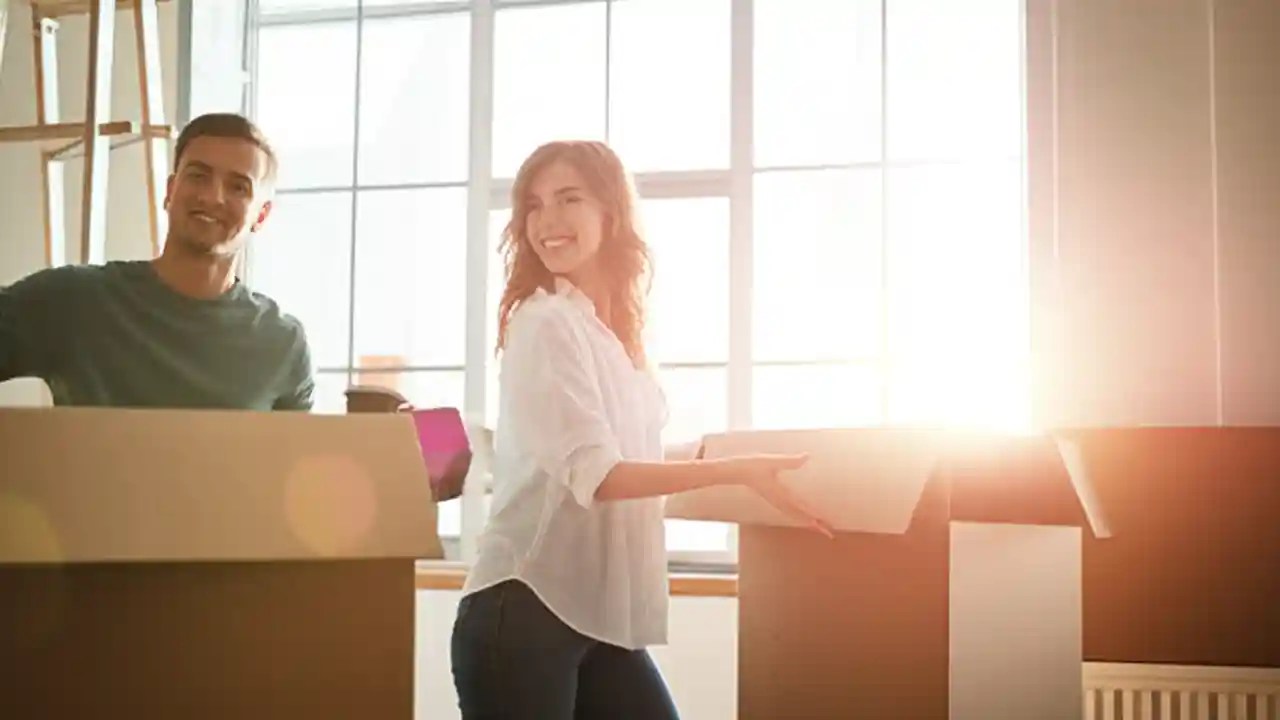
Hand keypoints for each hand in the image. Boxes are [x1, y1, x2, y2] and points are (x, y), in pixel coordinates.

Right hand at [712, 454, 834, 538]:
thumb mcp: (771, 461)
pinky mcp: (773, 498)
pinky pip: (789, 510)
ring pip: (795, 515)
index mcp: (780, 495)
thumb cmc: (752, 466)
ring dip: (807, 521)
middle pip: (800, 517)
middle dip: (815, 525)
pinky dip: (799, 515)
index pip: (800, 510)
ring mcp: (775, 501)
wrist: (735, 471)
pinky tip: (802, 514)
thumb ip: (789, 461)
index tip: (825, 527)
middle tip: (829, 533)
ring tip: (820, 527)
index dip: (813, 519)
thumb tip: (806, 457)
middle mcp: (779, 501)